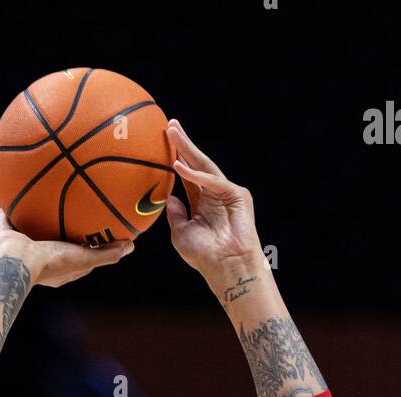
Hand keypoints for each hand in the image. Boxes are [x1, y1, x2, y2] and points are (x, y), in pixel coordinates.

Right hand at [0, 207, 133, 287]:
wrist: (17, 261)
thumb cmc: (52, 262)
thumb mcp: (86, 259)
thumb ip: (107, 254)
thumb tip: (130, 245)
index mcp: (60, 269)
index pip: (79, 256)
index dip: (89, 245)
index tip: (99, 231)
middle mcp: (42, 259)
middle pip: (55, 240)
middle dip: (63, 227)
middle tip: (74, 209)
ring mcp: (24, 248)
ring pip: (32, 228)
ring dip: (37, 215)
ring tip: (44, 195)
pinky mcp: (7, 237)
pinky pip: (8, 218)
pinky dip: (11, 206)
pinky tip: (15, 188)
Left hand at [165, 120, 264, 286]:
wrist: (227, 267)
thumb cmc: (204, 256)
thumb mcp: (181, 234)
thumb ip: (175, 215)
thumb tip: (168, 197)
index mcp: (202, 202)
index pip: (187, 175)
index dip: (176, 158)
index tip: (163, 143)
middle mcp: (214, 194)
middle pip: (196, 164)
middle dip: (183, 143)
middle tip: (169, 124)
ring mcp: (227, 193)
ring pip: (205, 166)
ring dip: (188, 148)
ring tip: (173, 132)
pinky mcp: (237, 195)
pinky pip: (213, 181)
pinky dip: (196, 175)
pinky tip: (179, 166)